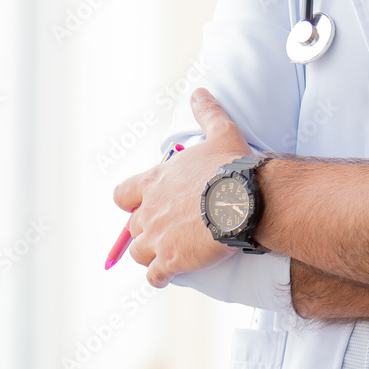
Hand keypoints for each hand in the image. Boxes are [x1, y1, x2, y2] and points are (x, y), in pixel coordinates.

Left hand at [112, 88, 250, 286]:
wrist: (246, 200)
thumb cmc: (232, 166)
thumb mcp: (220, 133)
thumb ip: (207, 113)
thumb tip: (199, 92)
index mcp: (155, 182)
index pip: (123, 195)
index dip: (132, 202)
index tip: (146, 205)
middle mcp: (150, 210)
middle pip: (133, 228)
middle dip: (147, 231)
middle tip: (169, 231)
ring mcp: (158, 237)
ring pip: (140, 253)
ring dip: (152, 254)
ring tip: (171, 255)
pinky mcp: (171, 260)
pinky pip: (155, 276)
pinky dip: (161, 276)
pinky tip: (172, 274)